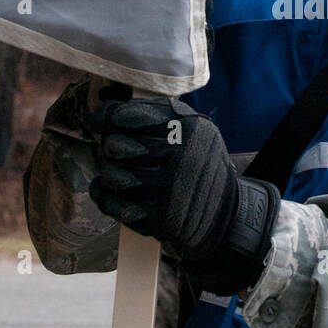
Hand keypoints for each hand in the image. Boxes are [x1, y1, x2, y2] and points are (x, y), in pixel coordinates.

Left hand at [87, 97, 279, 291]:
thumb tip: (109, 108)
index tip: (102, 121)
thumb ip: (160, 114)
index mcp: (187, 128)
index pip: (129, 116)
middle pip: (116, 146)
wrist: (225, 211)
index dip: (108, 117)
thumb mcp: (195, 129)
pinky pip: (115, 205)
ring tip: (118, 171)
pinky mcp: (161, 219)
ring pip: (113, 176)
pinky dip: (104, 196)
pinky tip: (105, 190)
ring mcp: (171, 191)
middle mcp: (180, 157)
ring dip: (110, 173)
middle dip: (112, 147)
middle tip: (117, 149)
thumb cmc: (199, 163)